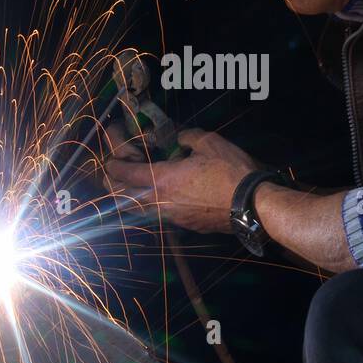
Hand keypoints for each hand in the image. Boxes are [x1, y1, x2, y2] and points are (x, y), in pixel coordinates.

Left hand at [105, 127, 259, 232]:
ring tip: (129, 180)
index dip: (112, 156)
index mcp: (161, 179)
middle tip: (113, 166)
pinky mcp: (183, 225)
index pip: (123, 171)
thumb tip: (180, 138)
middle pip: (119, 195)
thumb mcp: (209, 142)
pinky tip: (157, 193)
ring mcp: (170, 217)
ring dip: (126, 194)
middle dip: (111, 180)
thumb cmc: (230, 171)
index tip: (111, 145)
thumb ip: (187, 137)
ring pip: (135, 209)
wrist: (252, 206)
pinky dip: (147, 202)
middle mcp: (158, 202)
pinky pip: (155, 214)